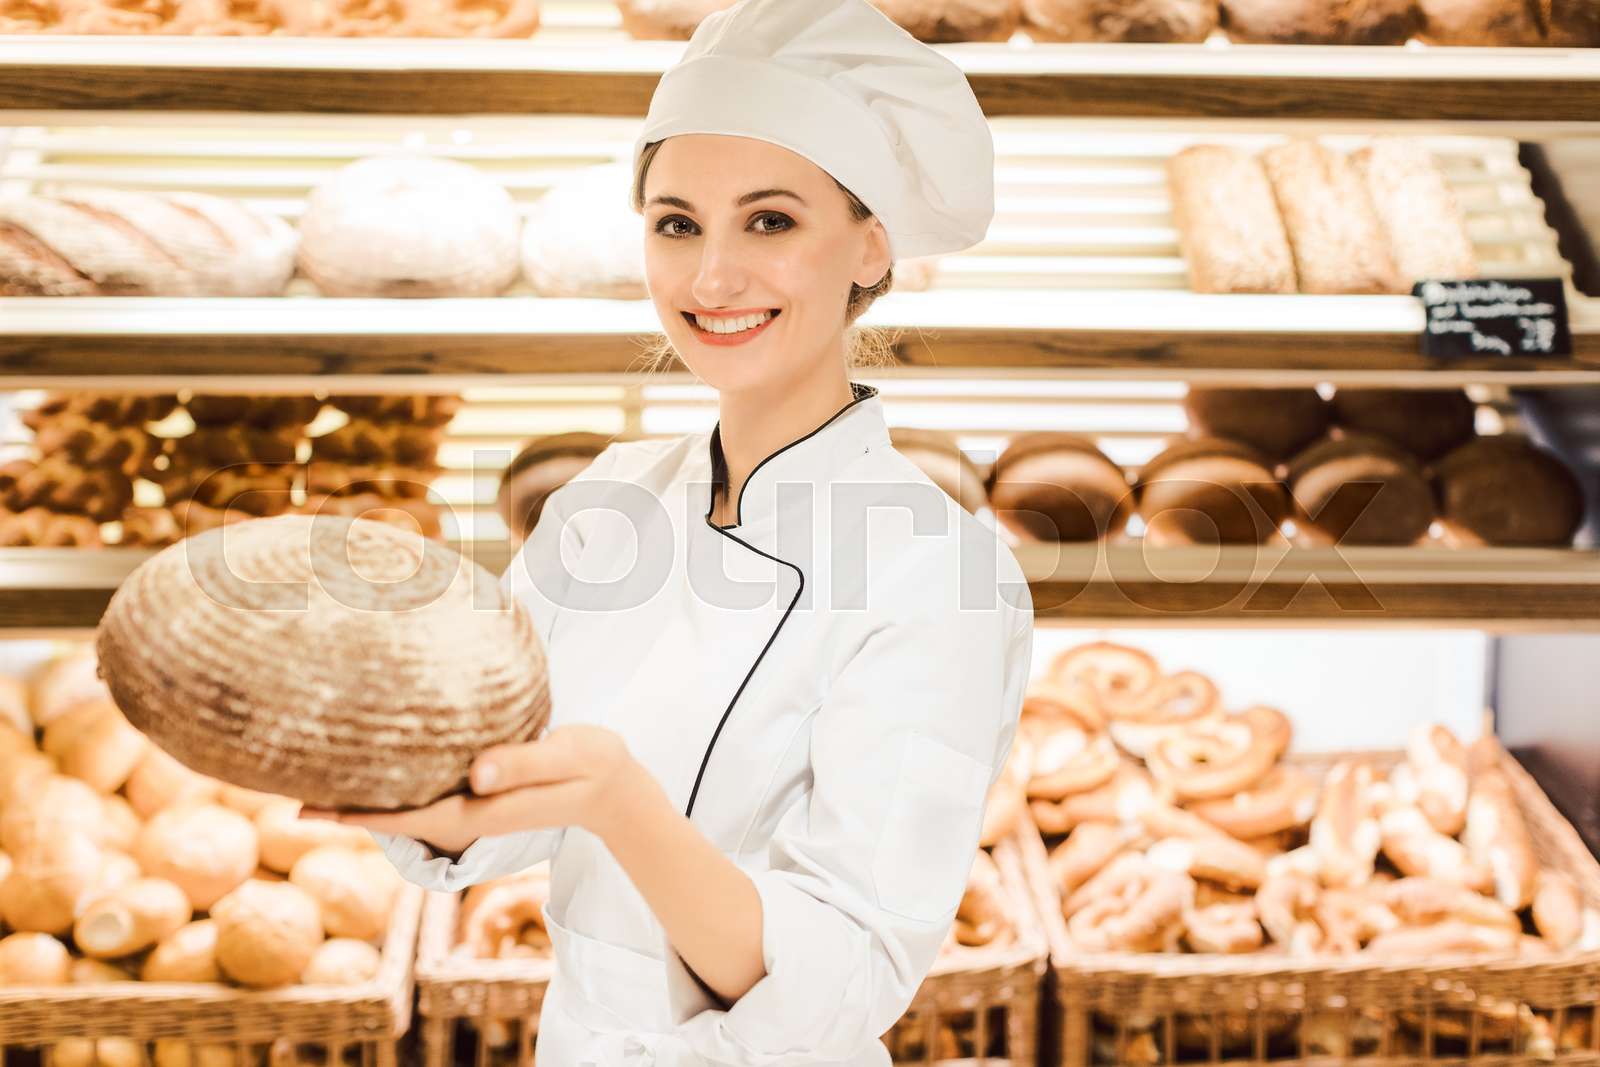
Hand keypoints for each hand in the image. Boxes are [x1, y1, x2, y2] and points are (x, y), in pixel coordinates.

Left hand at [299, 725, 647, 854]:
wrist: (617, 786)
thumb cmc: (594, 765)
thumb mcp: (568, 758)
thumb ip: (523, 764)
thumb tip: (475, 773)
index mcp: (482, 811)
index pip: (407, 816)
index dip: (357, 813)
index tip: (310, 808)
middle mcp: (468, 816)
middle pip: (394, 818)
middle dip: (344, 809)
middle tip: (287, 796)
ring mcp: (472, 809)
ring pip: (405, 809)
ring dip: (363, 798)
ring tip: (315, 778)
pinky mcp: (479, 795)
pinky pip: (424, 795)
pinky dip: (392, 786)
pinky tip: (373, 767)